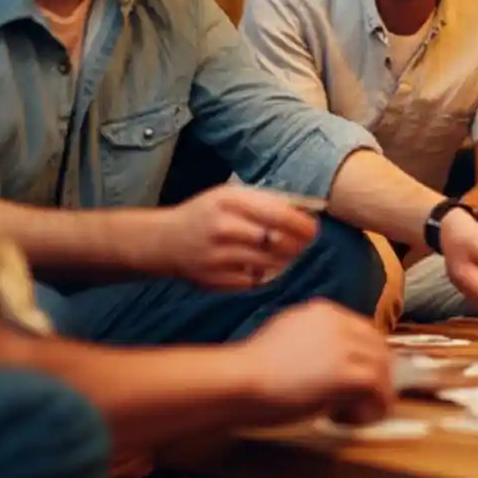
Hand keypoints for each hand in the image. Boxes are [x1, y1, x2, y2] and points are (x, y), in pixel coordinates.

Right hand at [152, 185, 318, 289]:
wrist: (164, 241)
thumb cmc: (206, 214)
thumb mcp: (230, 196)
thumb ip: (266, 201)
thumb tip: (306, 212)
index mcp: (229, 201)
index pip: (279, 215)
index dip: (303, 225)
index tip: (313, 229)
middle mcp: (223, 228)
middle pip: (278, 242)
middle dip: (297, 245)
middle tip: (303, 244)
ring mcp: (218, 257)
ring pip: (270, 264)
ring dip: (284, 261)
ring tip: (284, 254)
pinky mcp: (215, 280)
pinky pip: (254, 281)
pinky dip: (263, 275)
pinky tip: (259, 266)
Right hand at [240, 300, 391, 424]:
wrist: (240, 379)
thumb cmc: (252, 367)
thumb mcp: (287, 336)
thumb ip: (312, 340)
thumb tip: (328, 362)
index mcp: (323, 311)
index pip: (362, 330)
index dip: (365, 355)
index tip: (362, 374)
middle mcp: (339, 322)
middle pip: (377, 346)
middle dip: (377, 373)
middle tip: (366, 397)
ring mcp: (345, 347)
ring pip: (382, 368)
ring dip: (376, 393)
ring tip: (359, 411)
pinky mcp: (348, 373)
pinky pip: (377, 390)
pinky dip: (373, 406)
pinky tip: (356, 417)